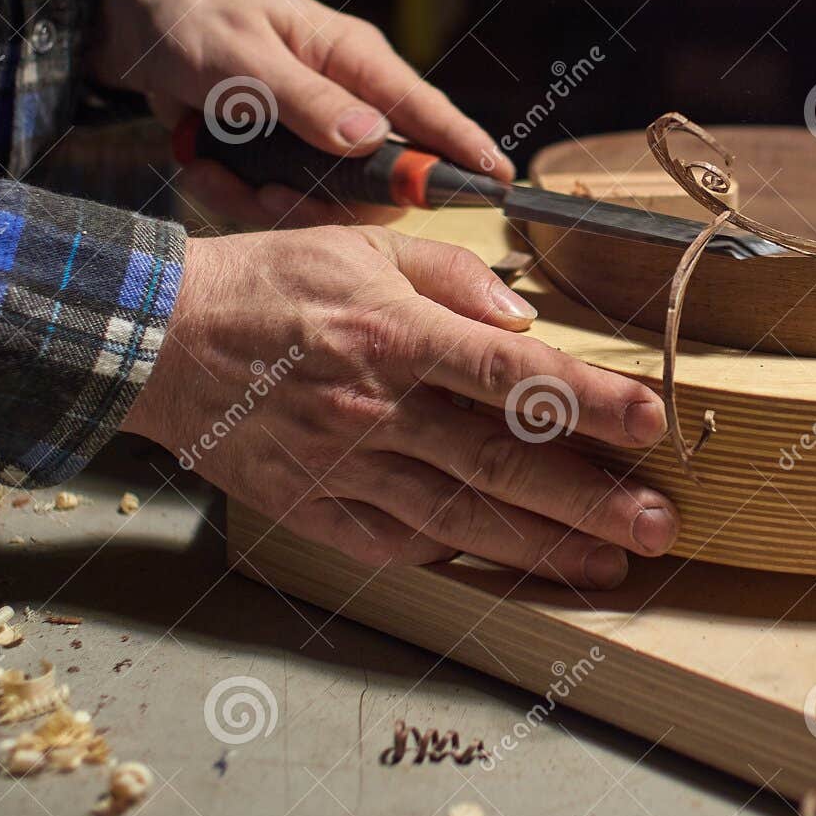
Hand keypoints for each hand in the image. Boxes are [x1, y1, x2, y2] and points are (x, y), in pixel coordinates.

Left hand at [91, 0, 513, 226]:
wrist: (127, 17)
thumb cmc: (190, 14)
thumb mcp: (239, 54)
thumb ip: (304, 98)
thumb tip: (372, 138)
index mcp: (351, 58)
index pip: (425, 108)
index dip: (464, 147)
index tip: (499, 180)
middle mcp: (344, 98)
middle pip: (377, 175)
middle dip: (324, 201)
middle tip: (270, 197)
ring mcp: (312, 128)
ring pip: (323, 196)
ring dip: (267, 199)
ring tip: (217, 171)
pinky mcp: (279, 152)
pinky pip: (276, 195)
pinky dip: (234, 192)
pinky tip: (200, 164)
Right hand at [123, 226, 675, 586]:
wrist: (156, 342)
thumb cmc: (265, 285)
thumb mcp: (360, 245)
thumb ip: (451, 276)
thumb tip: (521, 317)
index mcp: (395, 336)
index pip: (512, 374)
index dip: (587, 400)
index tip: (651, 420)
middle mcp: (377, 410)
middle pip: (501, 463)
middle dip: (588, 498)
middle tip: (659, 524)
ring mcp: (344, 468)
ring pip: (460, 517)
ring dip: (542, 546)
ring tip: (610, 563)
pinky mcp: (315, 509)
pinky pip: (398, 544)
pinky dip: (459, 558)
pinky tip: (515, 569)